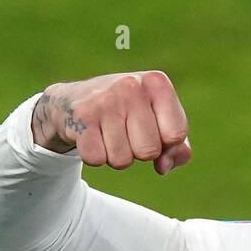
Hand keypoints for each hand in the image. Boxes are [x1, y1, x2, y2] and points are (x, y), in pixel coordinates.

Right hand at [31, 71, 190, 174]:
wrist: (73, 101)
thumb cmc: (127, 115)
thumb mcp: (158, 122)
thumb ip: (177, 148)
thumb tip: (163, 167)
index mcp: (157, 82)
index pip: (176, 135)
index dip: (165, 143)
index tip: (152, 129)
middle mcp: (131, 85)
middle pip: (149, 151)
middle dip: (138, 152)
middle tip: (125, 131)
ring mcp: (105, 99)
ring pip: (122, 160)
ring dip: (116, 156)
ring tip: (108, 133)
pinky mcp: (81, 115)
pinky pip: (97, 159)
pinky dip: (95, 156)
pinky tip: (91, 136)